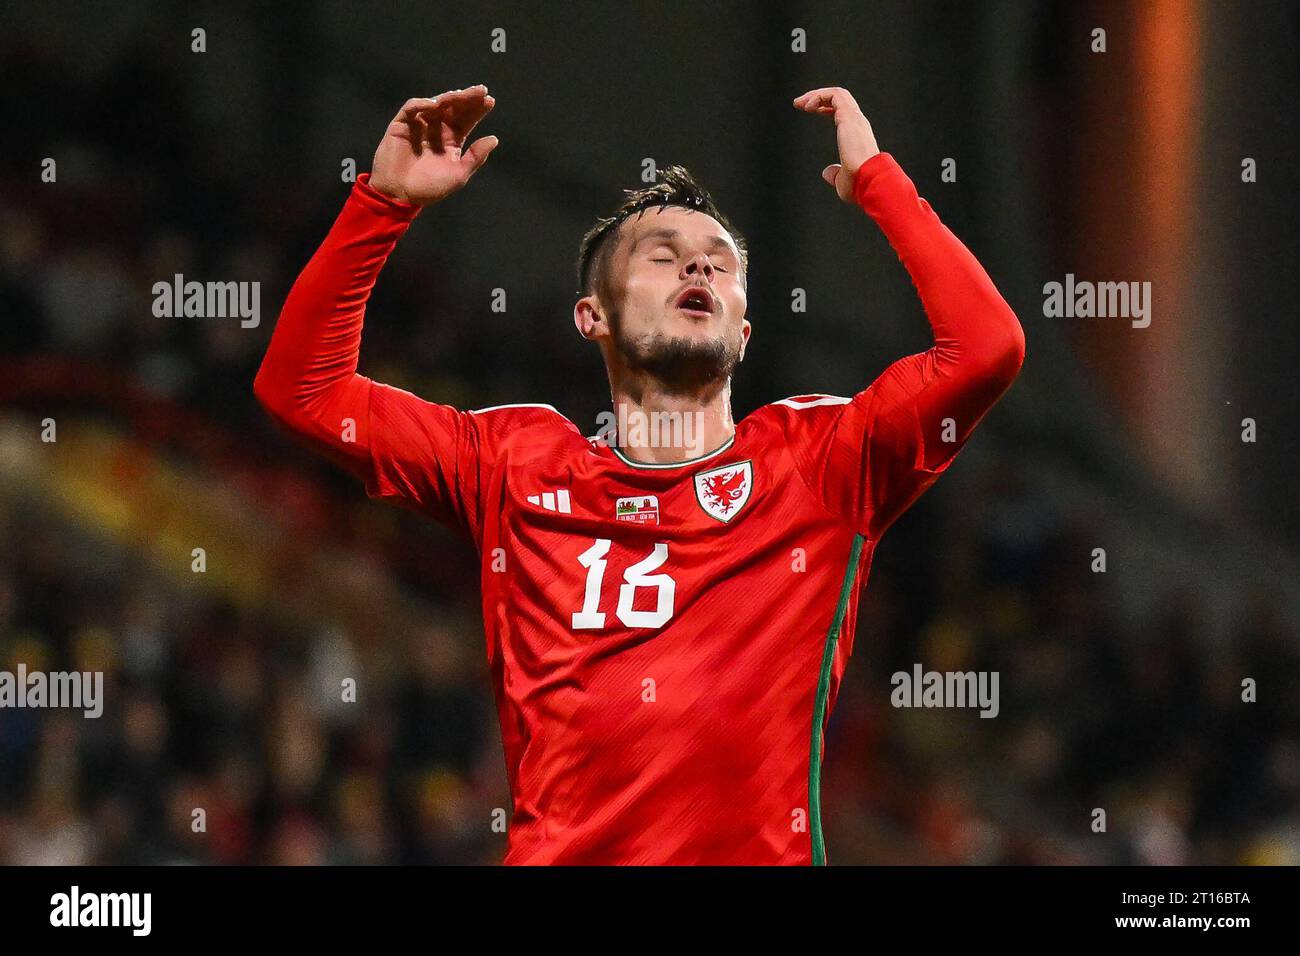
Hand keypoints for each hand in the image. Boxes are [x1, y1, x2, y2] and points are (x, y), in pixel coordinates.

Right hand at [369, 85, 498, 205]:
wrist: (400, 195)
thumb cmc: (430, 188)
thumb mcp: (459, 175)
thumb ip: (476, 157)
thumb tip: (495, 139)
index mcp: (451, 140)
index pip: (466, 119)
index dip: (477, 109)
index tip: (490, 100)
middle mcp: (436, 129)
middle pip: (454, 108)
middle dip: (467, 98)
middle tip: (480, 90)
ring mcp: (419, 125)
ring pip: (436, 104)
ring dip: (449, 98)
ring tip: (461, 95)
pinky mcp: (401, 125)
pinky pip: (411, 108)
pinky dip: (421, 104)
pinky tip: (435, 104)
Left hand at [792, 87, 879, 203]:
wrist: (870, 181)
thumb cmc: (859, 184)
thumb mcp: (842, 179)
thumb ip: (835, 174)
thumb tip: (827, 172)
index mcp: (857, 133)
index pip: (841, 110)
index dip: (824, 107)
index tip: (808, 109)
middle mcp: (858, 122)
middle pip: (839, 98)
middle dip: (817, 96)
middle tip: (798, 103)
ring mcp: (855, 118)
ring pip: (837, 93)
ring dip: (816, 94)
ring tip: (800, 104)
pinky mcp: (849, 117)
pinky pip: (834, 96)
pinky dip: (819, 97)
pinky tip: (807, 108)